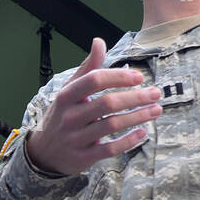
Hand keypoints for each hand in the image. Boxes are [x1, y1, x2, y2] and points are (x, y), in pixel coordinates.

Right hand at [25, 37, 159, 175]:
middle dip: (135, 97)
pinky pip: (110, 149)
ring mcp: (76, 138)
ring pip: (111, 125)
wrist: (43, 153)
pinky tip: (142, 132)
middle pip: (107, 103)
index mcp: (66, 96)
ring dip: (137, 117)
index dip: (118, 77)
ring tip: (156, 110)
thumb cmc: (62, 116)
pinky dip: (128, 141)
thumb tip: (99, 41)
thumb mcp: (69, 91)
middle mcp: (70, 116)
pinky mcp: (84, 157)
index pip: (94, 81)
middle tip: (155, 93)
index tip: (138, 77)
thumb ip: (87, 68)